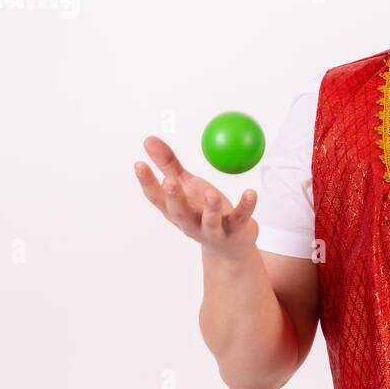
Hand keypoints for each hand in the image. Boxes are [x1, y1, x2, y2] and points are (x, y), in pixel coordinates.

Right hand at [135, 136, 258, 262]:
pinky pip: (241, 219)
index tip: (138, 164)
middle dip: (173, 197)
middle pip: (179, 212)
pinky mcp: (235, 233)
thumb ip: (169, 165)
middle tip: (169, 180)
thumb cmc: (204, 211)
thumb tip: (148, 139)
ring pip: (209, 221)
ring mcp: (212, 231)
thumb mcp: (187, 187)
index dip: (147, 182)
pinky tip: (251, 192)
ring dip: (210, 208)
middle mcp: (190, 223)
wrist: (230, 248)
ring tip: (212, 194)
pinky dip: (246, 206)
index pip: (157, 198)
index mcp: (176, 211)